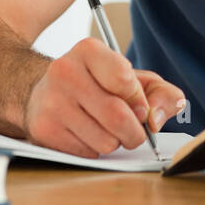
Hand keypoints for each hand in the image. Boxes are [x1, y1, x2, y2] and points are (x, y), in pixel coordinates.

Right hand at [23, 37, 184, 156]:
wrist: (46, 92)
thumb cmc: (99, 84)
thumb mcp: (135, 78)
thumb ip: (161, 92)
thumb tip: (155, 119)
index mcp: (89, 51)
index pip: (125, 81)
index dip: (140, 101)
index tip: (140, 107)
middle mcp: (65, 72)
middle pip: (117, 116)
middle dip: (134, 131)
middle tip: (133, 129)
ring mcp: (51, 102)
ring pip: (105, 140)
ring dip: (115, 141)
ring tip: (106, 128)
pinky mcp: (43, 129)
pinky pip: (87, 153)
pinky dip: (95, 149)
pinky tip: (86, 133)